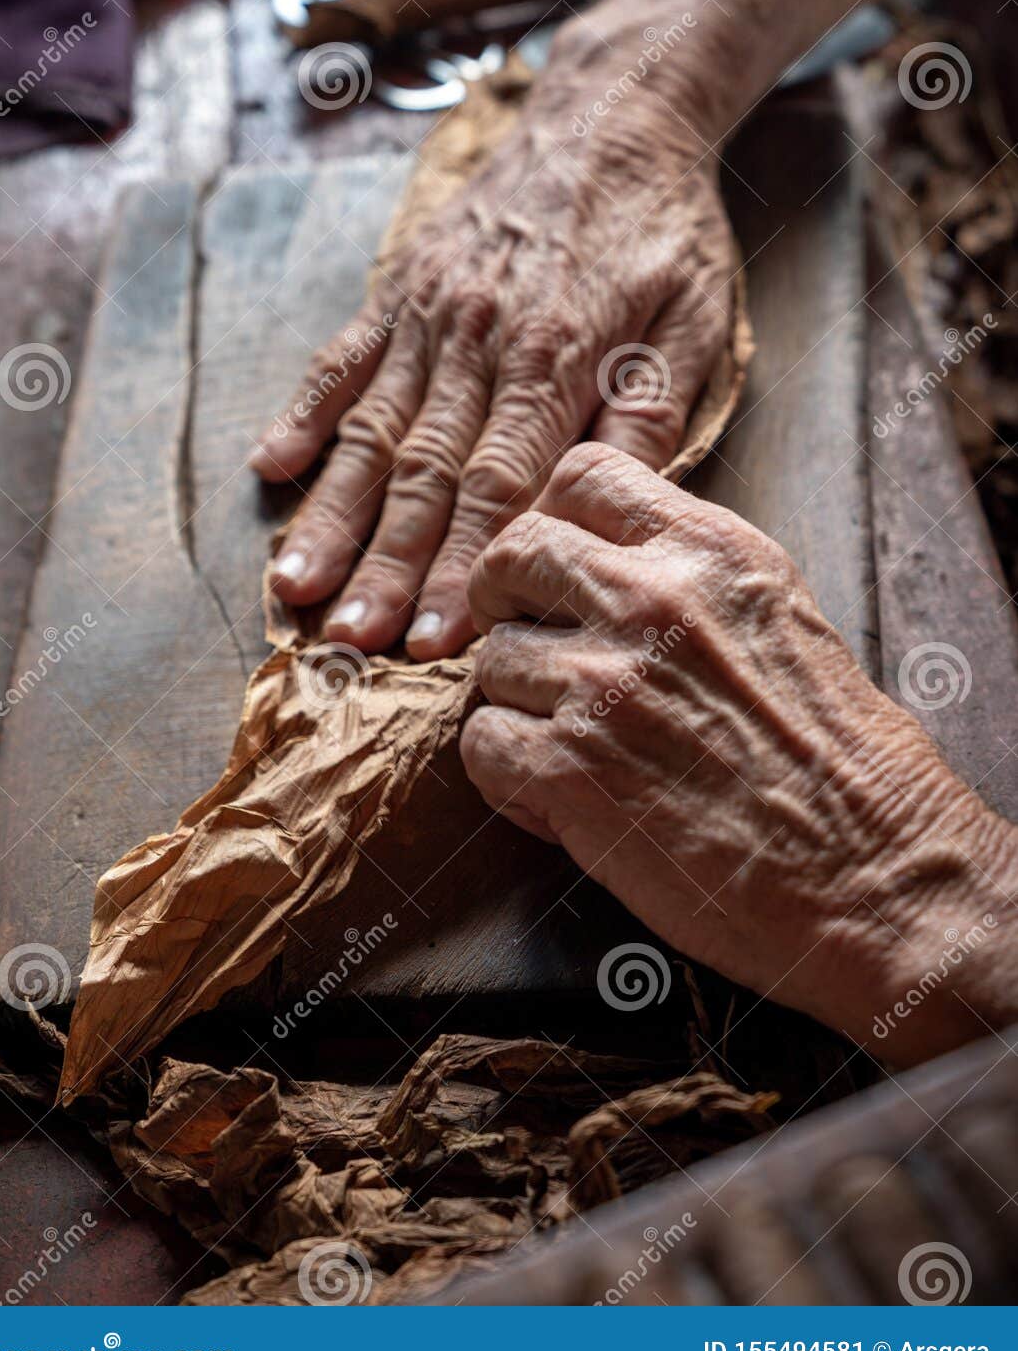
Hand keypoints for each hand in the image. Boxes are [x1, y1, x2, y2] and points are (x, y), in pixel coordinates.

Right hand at [252, 26, 736, 660]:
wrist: (611, 113)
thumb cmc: (662, 228)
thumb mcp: (693, 318)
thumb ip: (646, 411)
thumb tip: (609, 505)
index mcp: (556, 355)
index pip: (503, 484)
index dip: (463, 564)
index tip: (435, 639)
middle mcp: (479, 339)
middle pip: (424, 472)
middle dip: (386, 564)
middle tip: (350, 641)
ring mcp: (430, 313)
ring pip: (372, 428)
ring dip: (333, 514)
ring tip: (292, 585)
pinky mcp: (402, 288)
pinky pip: (343, 357)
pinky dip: (304, 412)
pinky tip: (271, 468)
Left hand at [460, 444, 1015, 1064]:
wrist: (869, 876)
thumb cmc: (841, 761)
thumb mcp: (780, 616)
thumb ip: (692, 575)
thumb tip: (605, 556)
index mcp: (711, 552)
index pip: (584, 474)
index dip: (550, 518)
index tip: (554, 562)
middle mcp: (650, 600)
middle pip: (514, 553)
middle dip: (505, 596)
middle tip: (525, 637)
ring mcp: (602, 683)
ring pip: (491, 657)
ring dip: (516, 699)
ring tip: (574, 740)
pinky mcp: (567, 768)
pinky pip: (482, 743)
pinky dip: (509, 774)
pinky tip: (563, 795)